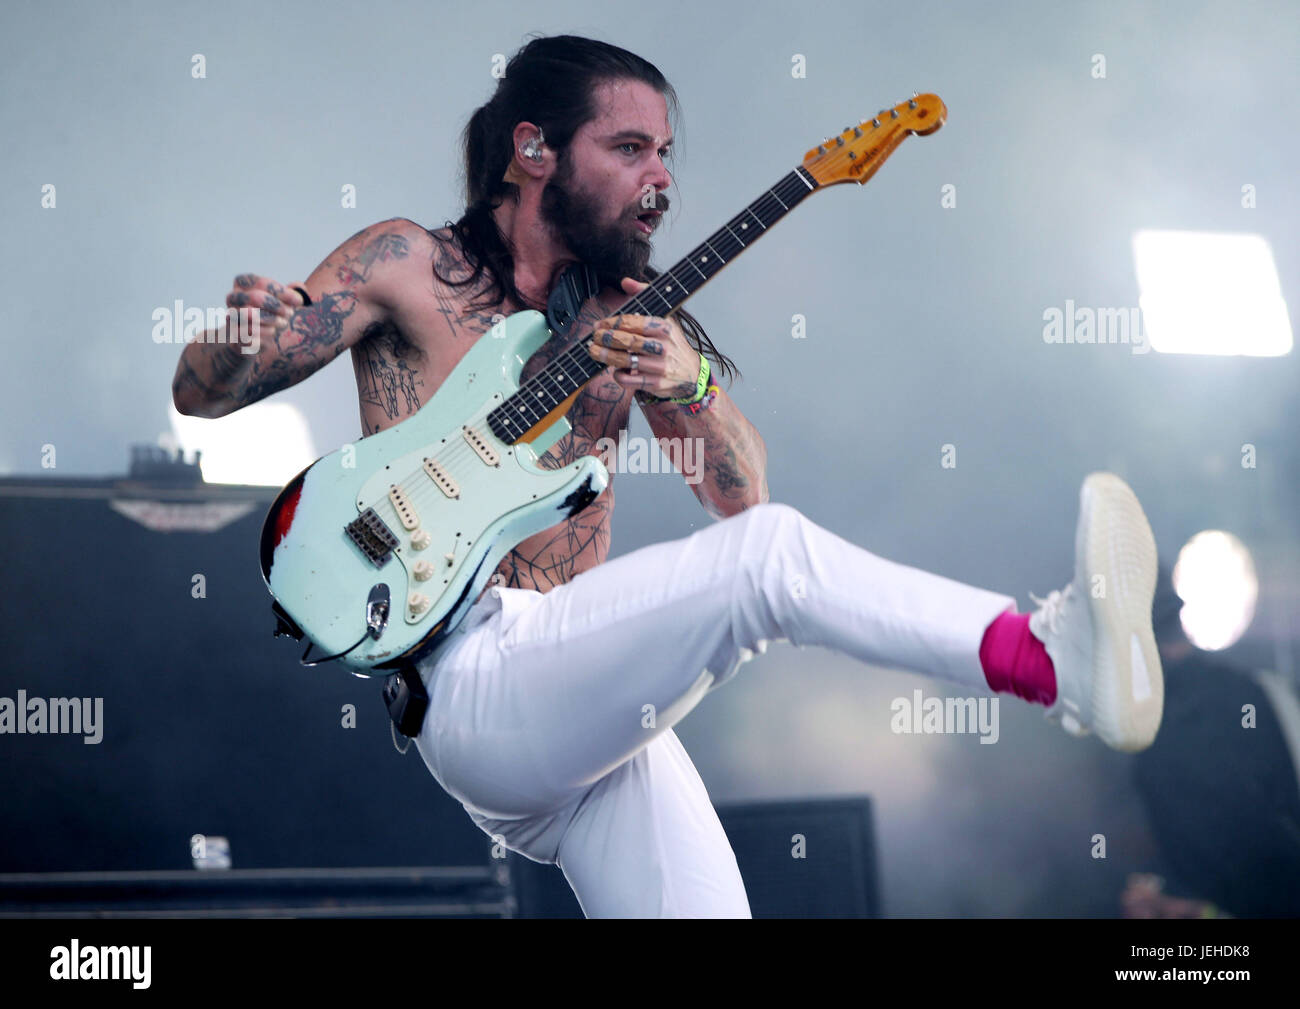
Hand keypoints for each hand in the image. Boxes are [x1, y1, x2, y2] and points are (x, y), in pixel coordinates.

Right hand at [226, 274, 307, 335]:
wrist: (251, 338)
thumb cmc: (270, 313)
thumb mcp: (283, 300)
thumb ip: (293, 292)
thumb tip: (299, 287)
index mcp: (243, 283)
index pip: (262, 283)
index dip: (283, 292)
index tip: (300, 302)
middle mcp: (233, 297)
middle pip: (255, 297)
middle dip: (277, 306)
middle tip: (290, 313)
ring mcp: (231, 315)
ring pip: (250, 315)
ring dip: (273, 319)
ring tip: (283, 323)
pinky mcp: (234, 334)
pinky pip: (249, 332)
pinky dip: (265, 332)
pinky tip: (272, 331)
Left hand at [587, 277, 701, 399]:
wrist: (691, 373)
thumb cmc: (672, 343)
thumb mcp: (665, 316)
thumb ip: (645, 296)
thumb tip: (626, 282)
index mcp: (663, 326)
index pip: (632, 322)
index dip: (611, 323)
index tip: (599, 325)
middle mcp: (663, 345)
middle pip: (627, 341)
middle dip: (606, 339)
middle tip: (594, 338)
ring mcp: (660, 366)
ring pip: (626, 360)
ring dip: (605, 356)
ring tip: (595, 352)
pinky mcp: (656, 383)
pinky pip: (630, 380)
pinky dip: (618, 375)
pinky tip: (615, 369)